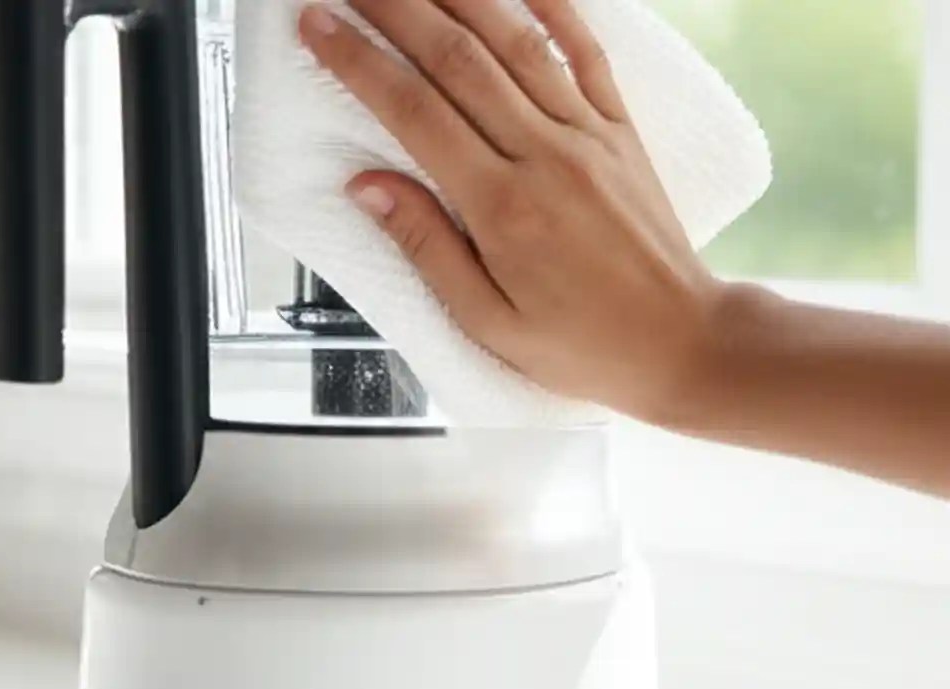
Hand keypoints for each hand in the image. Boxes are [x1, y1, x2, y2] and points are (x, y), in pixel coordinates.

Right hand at [298, 0, 727, 422]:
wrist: (682, 342)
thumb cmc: (582, 343)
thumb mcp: (487, 321)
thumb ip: (425, 245)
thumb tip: (366, 186)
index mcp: (502, 207)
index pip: (413, 113)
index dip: (358, 62)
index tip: (318, 26)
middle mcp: (545, 155)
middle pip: (457, 59)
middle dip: (395, 10)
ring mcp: (588, 134)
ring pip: (515, 40)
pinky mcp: (620, 129)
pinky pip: (586, 50)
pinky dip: (551, 5)